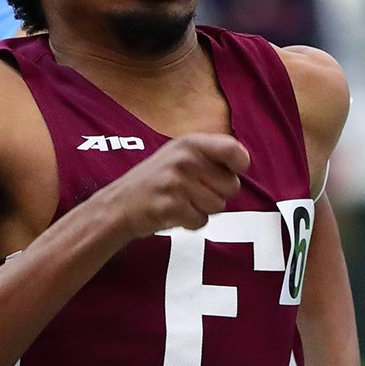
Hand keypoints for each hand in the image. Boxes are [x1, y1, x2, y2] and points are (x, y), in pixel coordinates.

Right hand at [97, 132, 249, 238]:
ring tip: (182, 201)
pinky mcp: (171, 208)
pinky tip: (175, 213)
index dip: (240, 164)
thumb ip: (209, 154)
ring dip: (204, 209)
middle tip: (195, 191)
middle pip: (232, 186)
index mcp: (190, 143)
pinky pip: (202, 221)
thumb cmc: (157, 179)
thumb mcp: (179, 154)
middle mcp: (185, 160)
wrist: (119, 205)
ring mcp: (177, 184)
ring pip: (218, 206)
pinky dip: (191, 222)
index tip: (233, 170)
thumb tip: (244, 159)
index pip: (233, 149)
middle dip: (219, 193)